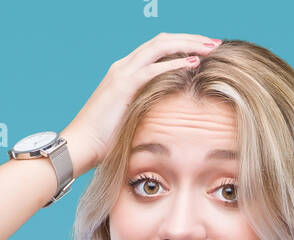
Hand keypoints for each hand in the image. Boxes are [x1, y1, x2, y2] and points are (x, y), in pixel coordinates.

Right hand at [62, 32, 221, 176]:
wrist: (79, 147)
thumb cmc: (103, 142)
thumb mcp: (131, 119)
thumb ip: (148, 109)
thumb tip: (171, 118)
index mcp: (125, 72)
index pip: (159, 48)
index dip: (184, 45)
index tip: (206, 51)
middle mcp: (123, 66)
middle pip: (163, 40)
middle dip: (191, 39)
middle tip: (215, 43)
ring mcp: (122, 73)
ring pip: (160, 46)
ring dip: (188, 44)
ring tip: (210, 48)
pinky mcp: (122, 85)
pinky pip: (153, 67)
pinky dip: (175, 63)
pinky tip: (194, 63)